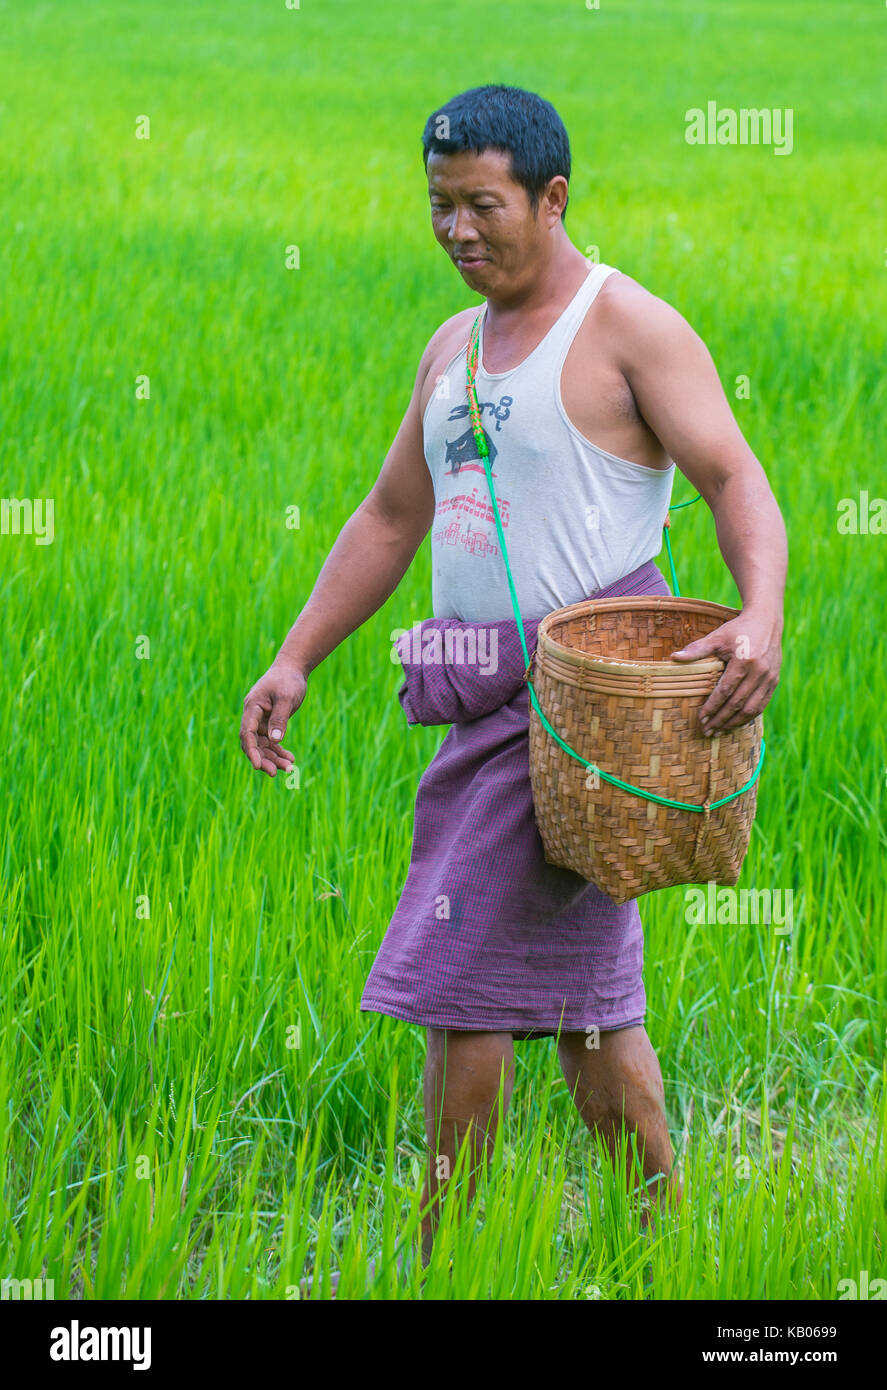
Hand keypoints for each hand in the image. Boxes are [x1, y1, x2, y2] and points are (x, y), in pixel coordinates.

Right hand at [239, 657, 305, 775]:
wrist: (292, 670)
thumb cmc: (288, 681)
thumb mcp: (286, 698)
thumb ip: (280, 719)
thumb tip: (275, 740)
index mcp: (252, 707)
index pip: (247, 733)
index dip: (251, 751)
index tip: (257, 766)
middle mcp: (253, 716)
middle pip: (253, 743)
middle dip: (263, 759)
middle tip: (275, 773)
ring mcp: (260, 721)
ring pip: (263, 745)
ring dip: (274, 758)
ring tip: (289, 768)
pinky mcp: (269, 723)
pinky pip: (271, 742)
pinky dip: (279, 751)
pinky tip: (290, 759)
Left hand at [670, 610, 781, 735]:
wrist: (766, 621)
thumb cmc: (737, 629)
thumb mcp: (716, 637)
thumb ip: (696, 649)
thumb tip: (673, 657)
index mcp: (744, 661)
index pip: (725, 691)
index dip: (712, 707)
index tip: (700, 719)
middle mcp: (759, 672)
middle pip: (738, 704)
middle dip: (721, 720)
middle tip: (707, 731)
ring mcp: (769, 678)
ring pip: (752, 709)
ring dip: (734, 723)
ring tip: (719, 732)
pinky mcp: (774, 681)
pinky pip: (761, 705)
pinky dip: (748, 717)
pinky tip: (735, 723)